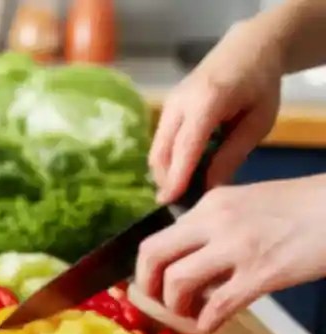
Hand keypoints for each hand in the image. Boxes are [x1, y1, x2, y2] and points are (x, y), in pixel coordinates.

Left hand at [135, 175, 325, 333]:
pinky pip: (217, 305)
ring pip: (177, 281)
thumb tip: (190, 260)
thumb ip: (215, 226)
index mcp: (211, 204)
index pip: (159, 237)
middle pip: (153, 254)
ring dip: (176, 307)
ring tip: (191, 314)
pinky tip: (212, 324)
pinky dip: (207, 322)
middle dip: (147, 286)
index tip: (154, 285)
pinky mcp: (262, 273)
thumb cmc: (303, 209)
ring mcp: (238, 247)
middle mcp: (216, 221)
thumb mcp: (248, 203)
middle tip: (158, 303)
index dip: (150, 269)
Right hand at [149, 20, 283, 203]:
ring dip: (165, 171)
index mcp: (207, 100)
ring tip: (182, 189)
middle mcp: (180, 101)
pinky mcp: (167, 108)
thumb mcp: (259, 122)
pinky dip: (168, 159)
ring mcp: (169, 103)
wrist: (246, 49)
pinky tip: (183, 170)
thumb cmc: (259, 85)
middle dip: (166, 179)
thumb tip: (210, 185)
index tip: (169, 200)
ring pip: (156, 147)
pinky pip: (160, 140)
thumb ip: (233, 153)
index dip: (177, 175)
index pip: (186, 145)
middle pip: (162, 149)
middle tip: (178, 202)